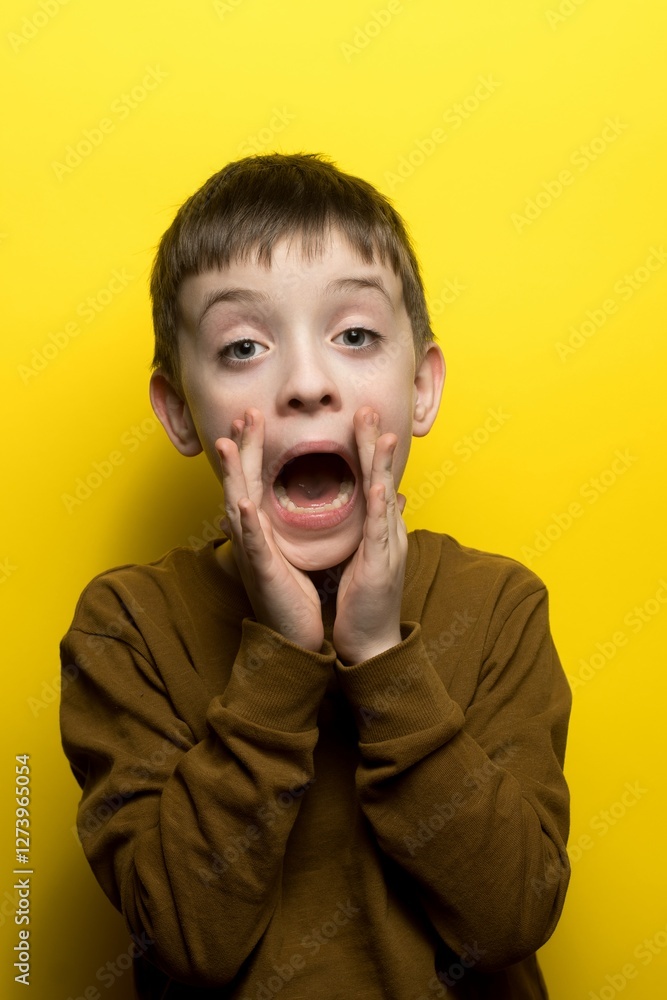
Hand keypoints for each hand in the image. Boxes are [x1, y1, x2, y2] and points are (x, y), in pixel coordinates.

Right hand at [216, 409, 323, 651]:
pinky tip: (243, 504)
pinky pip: (252, 544)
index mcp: (262, 527)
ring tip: (229, 444)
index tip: (254, 416)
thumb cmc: (294, 593)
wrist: (294, 635)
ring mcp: (252, 552)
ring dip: (234, 474)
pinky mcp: (261, 572)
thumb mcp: (294, 549)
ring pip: (237, 504)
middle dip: (242, 447)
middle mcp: (251, 535)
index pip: (255, 478)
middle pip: (241, 482)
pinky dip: (246, 523)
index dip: (253, 447)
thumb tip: (299, 498)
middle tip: (244, 414)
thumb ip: (293, 522)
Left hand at [332, 407, 407, 663]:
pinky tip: (380, 484)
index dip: (369, 449)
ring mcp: (388, 545)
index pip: (374, 479)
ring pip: (385, 496)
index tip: (361, 419)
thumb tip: (393, 497)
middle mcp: (388, 530)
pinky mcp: (382, 564)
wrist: (371, 641)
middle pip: (382, 477)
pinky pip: (380, 530)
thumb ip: (380, 524)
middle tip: (368, 410)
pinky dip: (381, 505)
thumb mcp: (371, 554)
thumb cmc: (366, 600)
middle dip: (375, 443)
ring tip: (379, 433)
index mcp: (380, 527)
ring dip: (380, 464)